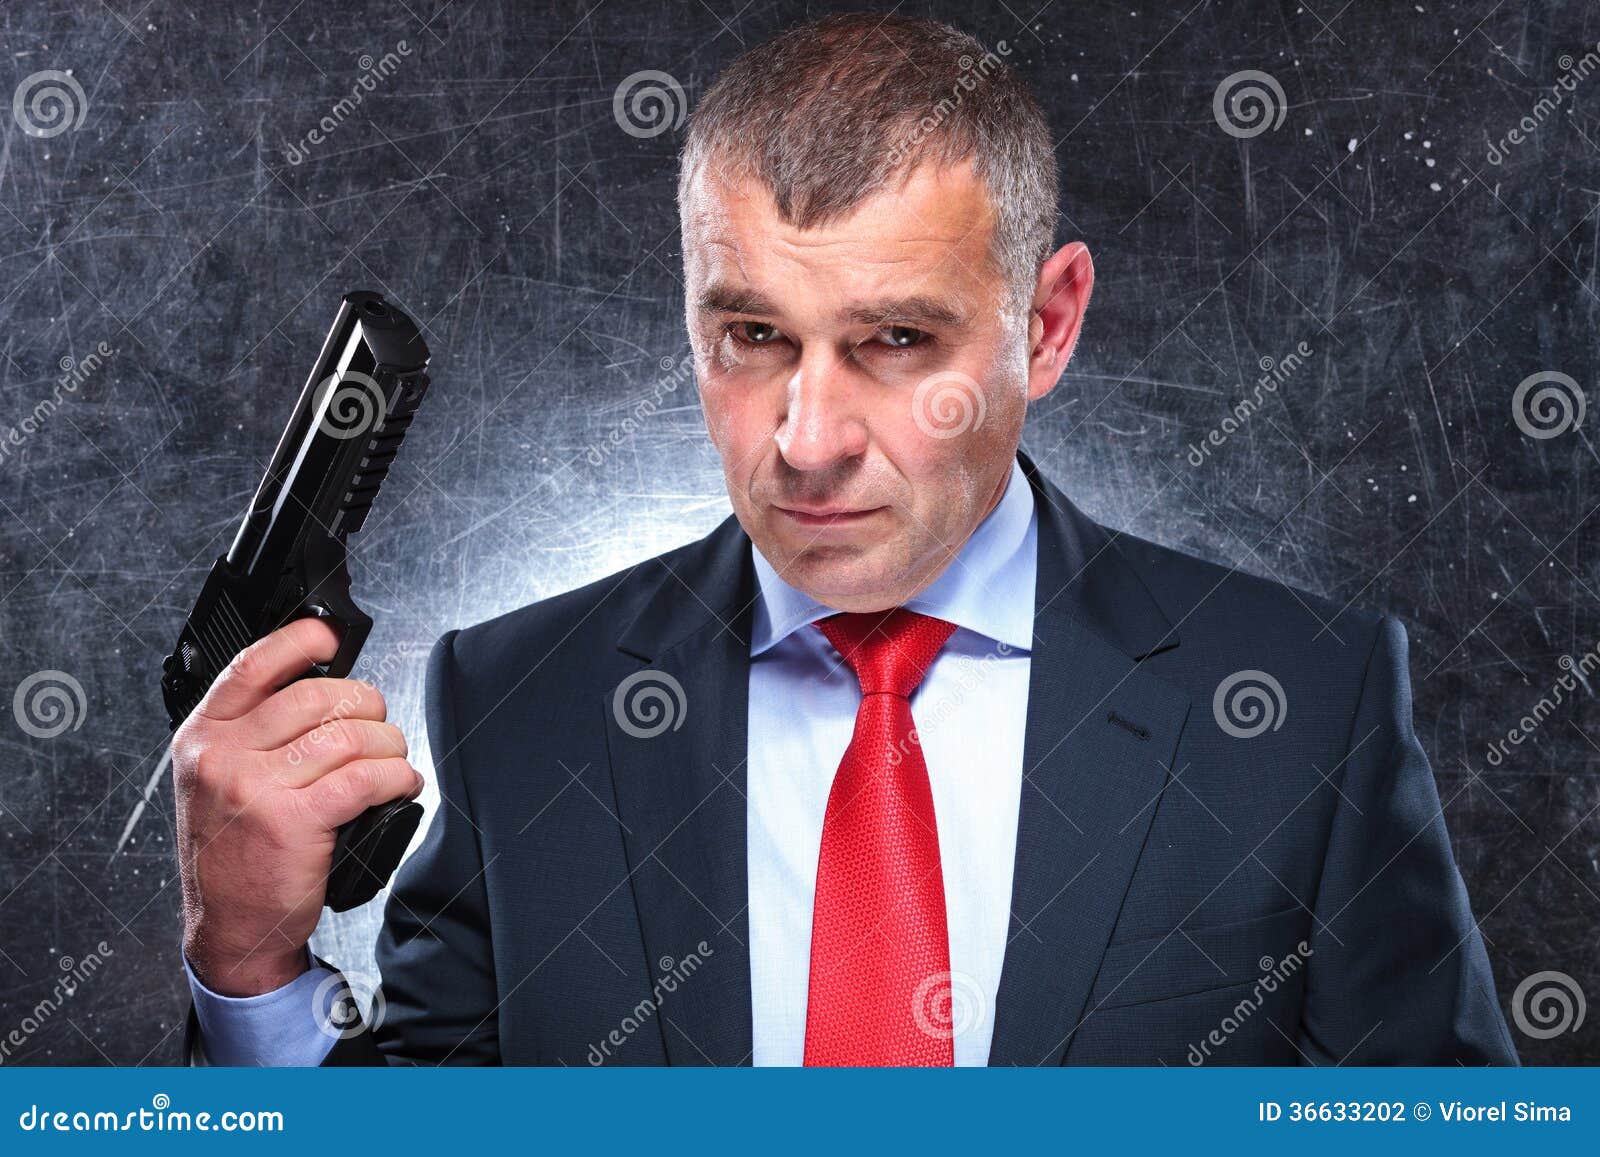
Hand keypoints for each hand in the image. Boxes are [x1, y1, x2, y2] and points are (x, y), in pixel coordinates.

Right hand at [173, 617, 422, 996]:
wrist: (230, 929)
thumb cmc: (234, 855)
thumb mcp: (218, 782)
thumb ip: (254, 734)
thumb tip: (323, 689)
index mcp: (204, 737)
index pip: (253, 665)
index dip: (299, 640)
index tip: (331, 637)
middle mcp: (223, 756)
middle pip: (318, 697)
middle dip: (367, 708)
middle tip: (379, 731)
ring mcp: (254, 788)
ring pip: (349, 736)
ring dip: (388, 747)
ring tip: (391, 764)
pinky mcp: (292, 821)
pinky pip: (364, 777)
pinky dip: (395, 777)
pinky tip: (399, 786)